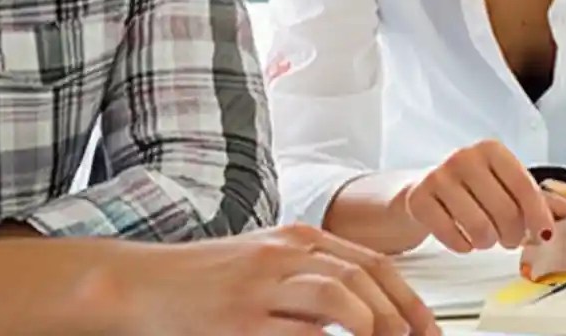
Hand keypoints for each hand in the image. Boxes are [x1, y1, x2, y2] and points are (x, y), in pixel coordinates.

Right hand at [112, 224, 439, 335]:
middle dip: (401, 316)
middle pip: (364, 278)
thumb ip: (309, 279)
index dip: (409, 299)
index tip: (428, 329)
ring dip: (372, 326)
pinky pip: (300, 334)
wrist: (137, 284)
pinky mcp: (240, 321)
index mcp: (296, 239)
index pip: (372, 264)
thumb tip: (363, 312)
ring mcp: (262, 287)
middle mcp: (284, 255)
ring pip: (340, 296)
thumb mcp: (263, 263)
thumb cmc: (200, 280)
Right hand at [401, 140, 565, 252]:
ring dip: (488, 243)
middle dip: (513, 235)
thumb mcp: (503, 186)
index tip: (545, 235)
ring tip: (486, 238)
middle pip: (506, 211)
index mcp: (491, 150)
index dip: (538, 215)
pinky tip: (463, 238)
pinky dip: (464, 246)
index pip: (524, 186)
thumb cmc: (468, 188)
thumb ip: (535, 199)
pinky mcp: (418, 199)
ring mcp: (439, 177)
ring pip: (480, 228)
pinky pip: (453, 237)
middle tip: (510, 239)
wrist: (420, 190)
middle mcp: (464, 157)